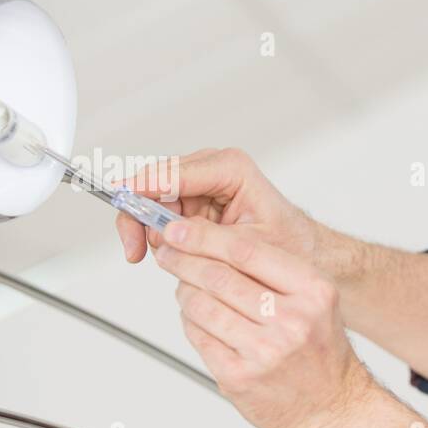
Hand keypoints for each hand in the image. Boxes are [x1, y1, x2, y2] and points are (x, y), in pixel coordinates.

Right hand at [116, 148, 321, 268]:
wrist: (304, 254)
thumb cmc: (290, 245)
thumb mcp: (250, 247)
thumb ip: (209, 240)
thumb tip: (166, 235)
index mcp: (232, 169)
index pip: (174, 172)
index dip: (143, 187)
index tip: (122, 201)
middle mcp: (214, 170)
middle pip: (155, 182)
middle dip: (140, 215)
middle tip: (135, 248)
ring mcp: (201, 185)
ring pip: (152, 199)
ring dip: (147, 229)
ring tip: (160, 258)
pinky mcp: (194, 203)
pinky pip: (160, 213)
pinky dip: (156, 234)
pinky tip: (165, 253)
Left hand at [152, 215, 372, 427]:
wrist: (333, 407)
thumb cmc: (320, 352)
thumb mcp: (315, 301)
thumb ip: (274, 273)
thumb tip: (212, 243)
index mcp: (313, 292)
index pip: (247, 251)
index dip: (205, 236)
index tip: (180, 229)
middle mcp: (293, 320)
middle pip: (219, 277)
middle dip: (183, 260)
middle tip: (168, 252)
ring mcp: (265, 351)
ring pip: (202, 306)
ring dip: (184, 292)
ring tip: (183, 287)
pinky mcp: (239, 377)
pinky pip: (199, 337)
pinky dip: (189, 322)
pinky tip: (195, 318)